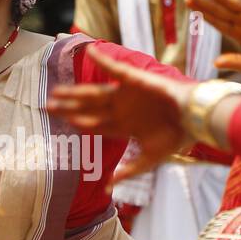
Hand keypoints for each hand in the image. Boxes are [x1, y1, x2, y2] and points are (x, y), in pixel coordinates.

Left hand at [46, 47, 193, 186]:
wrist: (195, 121)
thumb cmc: (176, 138)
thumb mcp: (149, 159)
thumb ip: (127, 171)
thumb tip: (106, 188)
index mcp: (123, 126)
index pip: (93, 124)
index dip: (75, 123)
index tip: (57, 124)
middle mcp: (121, 109)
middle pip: (87, 108)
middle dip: (67, 108)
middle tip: (45, 107)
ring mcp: (126, 95)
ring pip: (94, 93)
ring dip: (75, 92)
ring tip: (56, 92)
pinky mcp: (136, 81)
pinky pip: (116, 68)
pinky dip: (103, 60)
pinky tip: (90, 51)